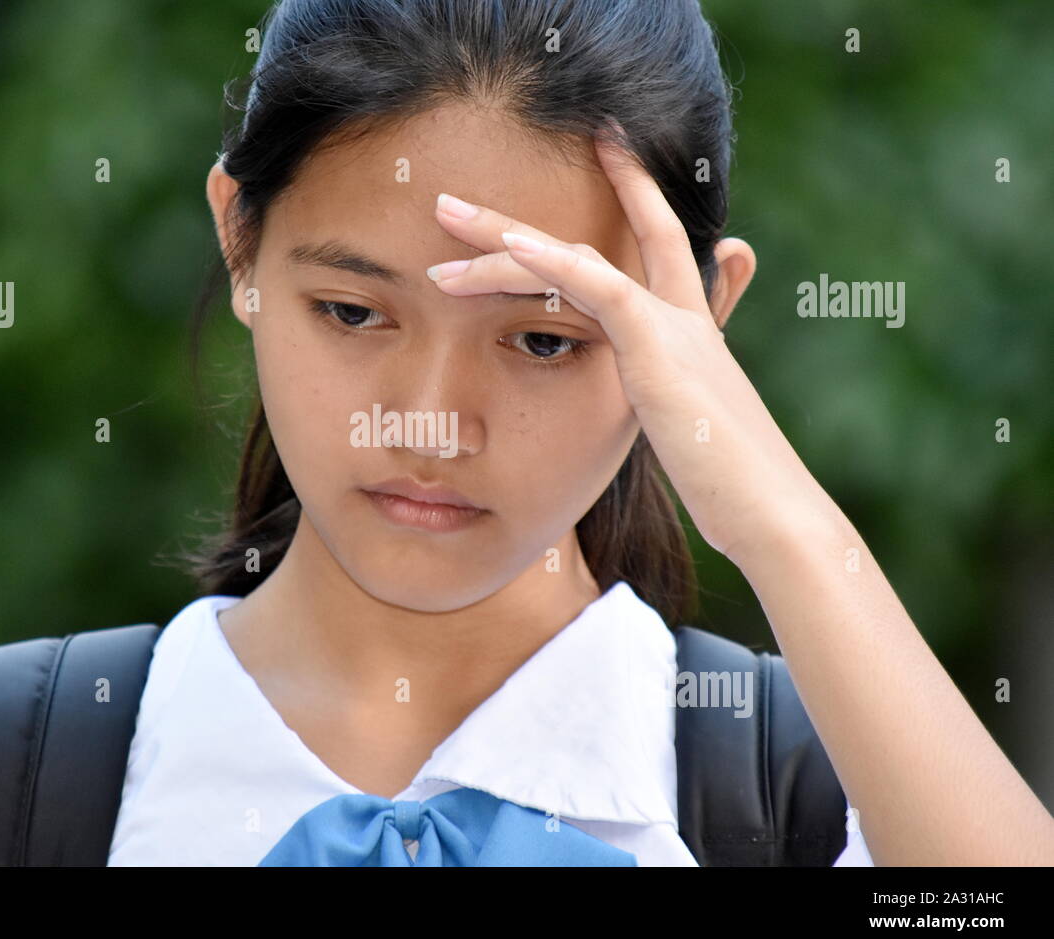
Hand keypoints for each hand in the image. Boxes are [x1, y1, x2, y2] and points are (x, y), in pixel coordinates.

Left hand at [427, 132, 838, 566]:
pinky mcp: (660, 348)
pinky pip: (594, 287)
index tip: (606, 144)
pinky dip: (548, 261)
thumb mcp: (689, 433)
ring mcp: (672, 326)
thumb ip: (668, 397)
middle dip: (521, 218)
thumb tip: (674, 391)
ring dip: (502, 239)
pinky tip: (505, 246)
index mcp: (690, 333)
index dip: (633, 191)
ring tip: (444, 217)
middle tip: (457, 199)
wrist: (773, 514)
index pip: (657, 241)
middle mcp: (682, 316)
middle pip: (594, 242)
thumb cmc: (732, 486)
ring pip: (576, 259)